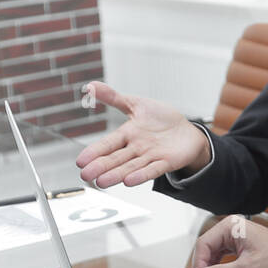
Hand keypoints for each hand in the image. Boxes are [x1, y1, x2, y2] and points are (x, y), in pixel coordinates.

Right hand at [75, 81, 211, 186]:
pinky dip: (141, 175)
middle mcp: (136, 148)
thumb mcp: (136, 104)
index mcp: (128, 134)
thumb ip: (114, 98)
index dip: (95, 152)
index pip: (108, 144)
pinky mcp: (166, 162)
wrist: (187, 132)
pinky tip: (128, 181)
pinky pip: (152, 169)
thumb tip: (91, 86)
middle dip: (101, 166)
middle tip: (87, 175)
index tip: (80, 161)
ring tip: (102, 182)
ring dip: (116, 174)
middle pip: (116, 159)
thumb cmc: (162, 119)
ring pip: (130, 167)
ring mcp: (151, 156)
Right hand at [191, 215, 267, 267]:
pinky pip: (222, 255)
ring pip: (213, 252)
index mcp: (231, 226)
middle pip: (207, 247)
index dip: (199, 264)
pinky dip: (218, 266)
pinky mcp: (240, 245)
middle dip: (203, 266)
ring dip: (210, 267)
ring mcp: (236, 236)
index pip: (203, 244)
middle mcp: (232, 228)